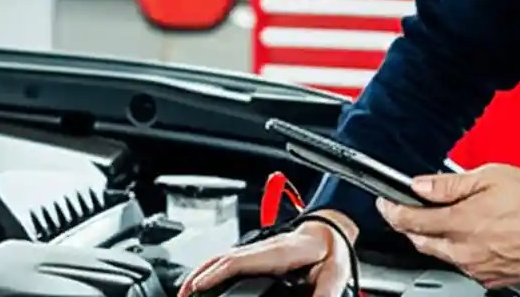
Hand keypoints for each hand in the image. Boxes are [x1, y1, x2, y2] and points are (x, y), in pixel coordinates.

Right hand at [177, 210, 356, 296]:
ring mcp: (259, 250)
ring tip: (187, 292)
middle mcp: (264, 249)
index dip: (216, 273)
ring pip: (222, 259)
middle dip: (199, 276)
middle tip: (184, 295)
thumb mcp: (335, 274)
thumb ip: (325, 293)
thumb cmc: (332, 247)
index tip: (199, 286)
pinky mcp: (259, 255)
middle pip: (222, 259)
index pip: (239, 261)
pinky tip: (207, 283)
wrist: (332, 229)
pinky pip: (229, 262)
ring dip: (202, 273)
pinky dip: (212, 271)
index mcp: (279, 252)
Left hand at [376, 164, 519, 288]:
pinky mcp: (492, 278)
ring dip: (433, 239)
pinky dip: (458, 251)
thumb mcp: (489, 176)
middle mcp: (466, 250)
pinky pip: (463, 266)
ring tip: (443, 219)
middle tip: (406, 210)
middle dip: (408, 226)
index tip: (385, 204)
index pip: (411, 221)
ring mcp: (478, 268)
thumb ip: (449, 183)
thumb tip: (420, 185)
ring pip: (441, 255)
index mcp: (461, 223)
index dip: (392, 211)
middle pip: (420, 242)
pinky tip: (468, 237)